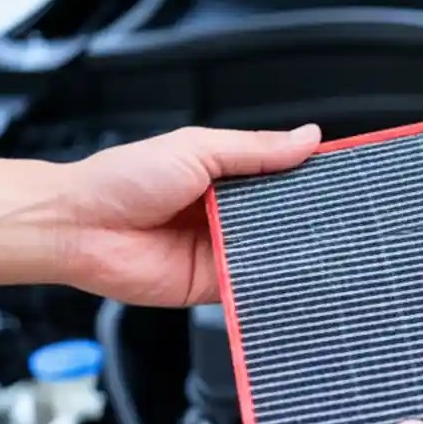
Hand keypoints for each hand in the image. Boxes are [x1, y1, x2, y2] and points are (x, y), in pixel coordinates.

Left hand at [56, 124, 322, 306]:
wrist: (78, 228)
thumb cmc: (122, 180)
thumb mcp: (196, 149)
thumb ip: (255, 149)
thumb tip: (308, 138)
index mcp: (228, 175)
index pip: (284, 176)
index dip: (312, 176)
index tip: (344, 177)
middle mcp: (230, 214)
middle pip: (286, 217)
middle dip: (309, 218)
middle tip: (343, 216)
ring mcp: (224, 251)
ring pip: (275, 252)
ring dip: (293, 251)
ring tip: (325, 246)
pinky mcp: (215, 285)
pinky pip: (253, 285)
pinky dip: (271, 283)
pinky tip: (289, 276)